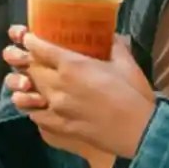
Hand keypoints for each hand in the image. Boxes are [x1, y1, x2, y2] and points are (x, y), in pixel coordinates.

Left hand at [14, 30, 154, 159]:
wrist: (139, 132)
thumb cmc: (133, 95)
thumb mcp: (125, 63)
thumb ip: (114, 45)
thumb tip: (110, 35)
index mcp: (73, 65)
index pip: (40, 49)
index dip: (31, 41)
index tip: (29, 37)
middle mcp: (59, 85)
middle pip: (32, 69)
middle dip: (31, 61)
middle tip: (35, 58)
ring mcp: (56, 108)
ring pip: (31, 91)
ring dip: (31, 84)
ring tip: (36, 81)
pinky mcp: (59, 127)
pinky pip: (36, 115)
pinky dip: (34, 107)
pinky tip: (41, 103)